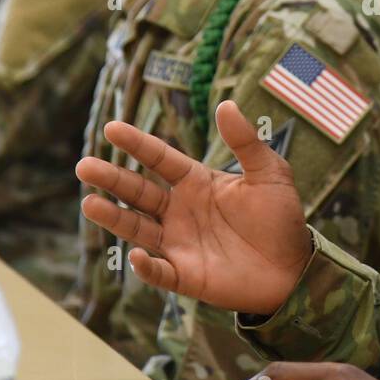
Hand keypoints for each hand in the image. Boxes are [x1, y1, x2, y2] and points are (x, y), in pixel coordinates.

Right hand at [75, 100, 311, 314]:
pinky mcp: (186, 275)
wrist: (295, 267)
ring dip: (114, 217)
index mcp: (197, 182)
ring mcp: (180, 243)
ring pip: (138, 228)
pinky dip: (146, 267)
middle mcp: (180, 211)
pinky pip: (160, 272)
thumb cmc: (281, 217)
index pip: (160, 159)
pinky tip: (136, 256)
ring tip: (89, 203)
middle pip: (139, 191)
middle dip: (112, 178)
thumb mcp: (269, 173)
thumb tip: (225, 104)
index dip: (137, 144)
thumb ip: (246, 142)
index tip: (111, 128)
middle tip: (83, 166)